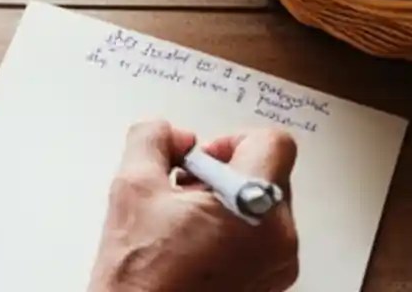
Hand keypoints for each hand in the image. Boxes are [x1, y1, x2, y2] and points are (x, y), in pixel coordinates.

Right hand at [88, 121, 298, 291]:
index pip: (273, 142)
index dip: (231, 141)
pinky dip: (232, 231)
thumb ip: (153, 139)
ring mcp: (277, 266)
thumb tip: (174, 136)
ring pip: (262, 205)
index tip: (201, 162)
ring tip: (184, 223)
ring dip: (226, 202)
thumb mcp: (132, 186)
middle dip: (223, 173)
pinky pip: (261, 238)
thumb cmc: (139, 274)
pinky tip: (192, 245)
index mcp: (255, 208)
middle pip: (267, 173)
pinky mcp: (268, 284)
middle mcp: (279, 239)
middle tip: (182, 193)